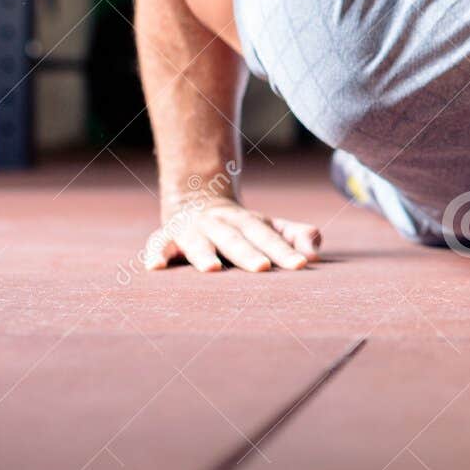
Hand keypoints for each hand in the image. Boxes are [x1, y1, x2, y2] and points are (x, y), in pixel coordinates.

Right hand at [144, 196, 321, 272]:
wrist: (197, 201)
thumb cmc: (243, 227)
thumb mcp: (271, 227)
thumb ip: (296, 237)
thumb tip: (315, 254)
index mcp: (248, 223)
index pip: (269, 238)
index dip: (285, 251)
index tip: (302, 264)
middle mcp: (220, 225)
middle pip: (236, 240)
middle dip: (249, 254)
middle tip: (262, 268)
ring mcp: (193, 230)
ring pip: (199, 242)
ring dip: (204, 254)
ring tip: (212, 268)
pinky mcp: (167, 237)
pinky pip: (159, 244)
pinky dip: (156, 253)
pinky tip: (155, 266)